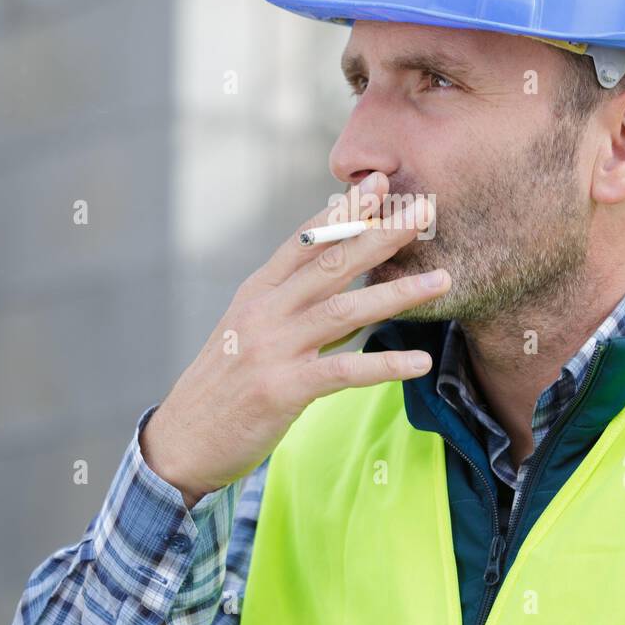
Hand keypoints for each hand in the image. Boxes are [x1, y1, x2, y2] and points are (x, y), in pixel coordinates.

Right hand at [141, 171, 445, 506]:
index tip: (379, 182)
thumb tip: (337, 275)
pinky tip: (420, 361)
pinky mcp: (282, 391)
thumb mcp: (249, 330)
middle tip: (425, 209)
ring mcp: (271, 349)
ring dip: (397, 293)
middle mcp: (263, 312)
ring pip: (343, 311)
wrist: (182, 442)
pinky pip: (343, 372)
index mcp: (256, 293)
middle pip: (330, 263)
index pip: (305, 240)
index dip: (344, 210)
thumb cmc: (224, 385)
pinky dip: (384, 365)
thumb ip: (290, 301)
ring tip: (442, 280)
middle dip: (381, 233)